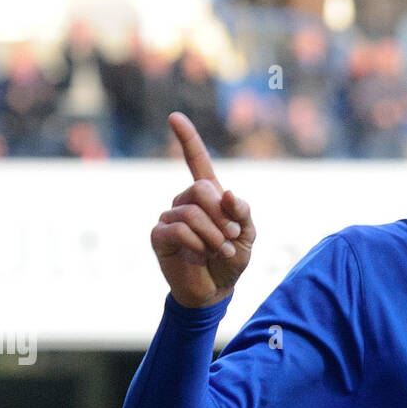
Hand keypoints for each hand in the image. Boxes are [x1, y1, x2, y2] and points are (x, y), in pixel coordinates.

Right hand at [151, 112, 255, 306]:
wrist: (215, 290)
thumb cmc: (231, 260)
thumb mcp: (247, 237)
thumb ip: (242, 213)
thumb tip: (227, 193)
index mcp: (208, 196)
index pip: (196, 161)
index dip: (188, 139)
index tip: (174, 116)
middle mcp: (186, 201)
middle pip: (200, 189)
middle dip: (221, 215)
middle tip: (232, 237)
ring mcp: (170, 217)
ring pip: (191, 212)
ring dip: (212, 234)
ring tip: (221, 250)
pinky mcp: (159, 236)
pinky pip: (177, 229)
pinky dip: (196, 242)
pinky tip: (201, 253)